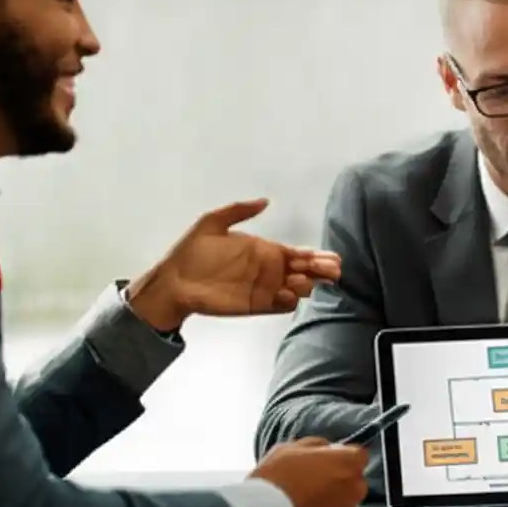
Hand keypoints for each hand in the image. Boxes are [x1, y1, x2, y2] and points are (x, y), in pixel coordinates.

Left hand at [126, 199, 341, 330]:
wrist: (173, 281)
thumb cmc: (191, 252)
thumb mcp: (212, 222)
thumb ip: (239, 211)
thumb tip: (265, 201)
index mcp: (264, 251)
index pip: (297, 253)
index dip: (315, 255)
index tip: (330, 257)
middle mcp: (269, 270)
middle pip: (304, 271)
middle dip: (321, 271)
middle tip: (334, 271)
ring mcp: (264, 289)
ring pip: (296, 287)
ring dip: (307, 285)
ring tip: (308, 280)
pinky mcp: (256, 306)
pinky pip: (279, 304)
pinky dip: (289, 300)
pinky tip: (291, 293)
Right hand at [249, 437, 368, 506]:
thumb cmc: (276, 479)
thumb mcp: (290, 448)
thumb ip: (315, 445)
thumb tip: (324, 448)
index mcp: (348, 463)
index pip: (359, 455)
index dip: (342, 457)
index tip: (330, 459)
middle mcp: (354, 489)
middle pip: (353, 481)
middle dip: (338, 480)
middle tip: (312, 481)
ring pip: (344, 504)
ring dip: (331, 501)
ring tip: (304, 501)